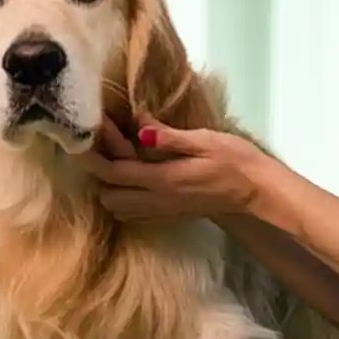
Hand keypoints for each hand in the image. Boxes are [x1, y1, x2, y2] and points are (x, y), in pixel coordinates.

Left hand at [77, 116, 276, 222]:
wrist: (257, 192)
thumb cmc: (235, 160)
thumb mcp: (204, 141)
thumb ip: (168, 137)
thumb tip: (138, 126)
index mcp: (163, 180)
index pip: (114, 173)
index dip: (93, 157)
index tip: (82, 137)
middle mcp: (157, 200)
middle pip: (108, 195)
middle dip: (99, 173)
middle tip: (103, 146)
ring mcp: (163, 210)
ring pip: (118, 206)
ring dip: (110, 185)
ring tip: (117, 158)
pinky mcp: (170, 213)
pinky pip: (134, 211)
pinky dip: (124, 196)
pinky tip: (133, 175)